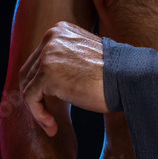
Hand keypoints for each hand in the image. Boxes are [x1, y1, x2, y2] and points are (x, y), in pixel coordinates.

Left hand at [19, 21, 106, 135]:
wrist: (130, 79)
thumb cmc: (114, 76)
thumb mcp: (84, 60)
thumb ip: (64, 62)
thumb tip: (45, 82)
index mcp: (59, 31)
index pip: (37, 60)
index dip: (38, 86)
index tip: (49, 106)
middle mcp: (50, 38)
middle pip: (28, 72)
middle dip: (34, 98)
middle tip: (45, 120)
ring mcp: (47, 54)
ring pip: (28, 86)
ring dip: (37, 110)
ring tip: (51, 127)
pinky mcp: (47, 73)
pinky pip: (30, 97)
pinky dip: (38, 115)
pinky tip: (52, 127)